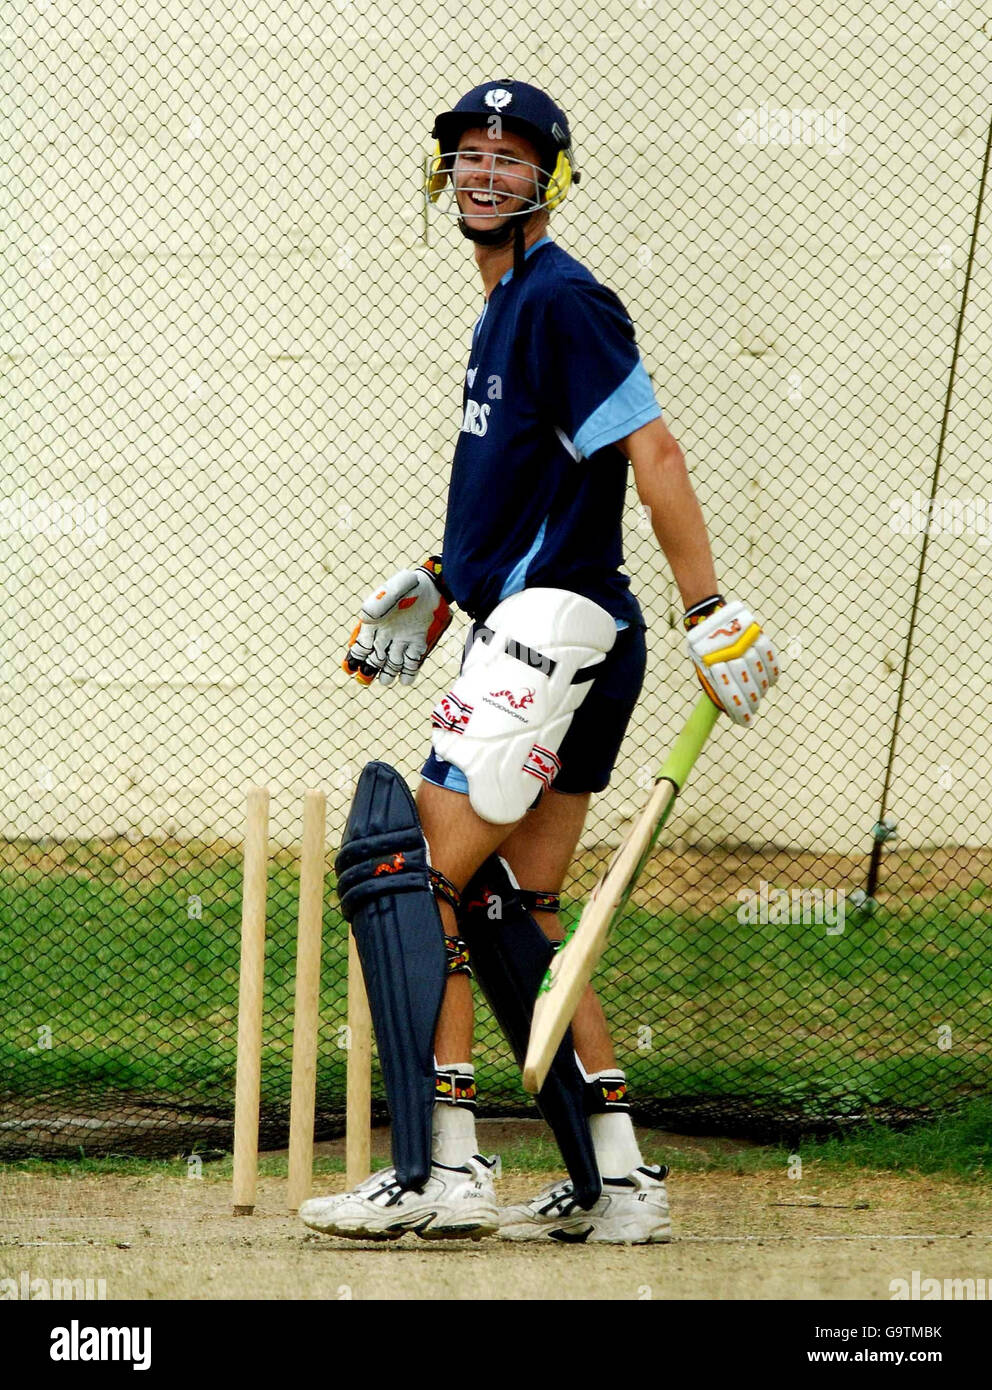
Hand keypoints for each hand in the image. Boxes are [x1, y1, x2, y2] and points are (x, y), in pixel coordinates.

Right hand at [343, 561, 451, 686]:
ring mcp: (403, 640)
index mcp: (375, 625)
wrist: (431, 585)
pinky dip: (408, 671)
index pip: (361, 646)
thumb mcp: (390, 591)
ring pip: (393, 663)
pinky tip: (404, 680)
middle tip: (366, 679)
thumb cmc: (406, 586)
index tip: (351, 668)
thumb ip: (377, 604)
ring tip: (384, 680)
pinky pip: (412, 661)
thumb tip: (365, 618)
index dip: (354, 659)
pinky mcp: (419, 642)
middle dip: (369, 670)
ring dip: (388, 673)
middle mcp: (387, 635)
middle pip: (375, 659)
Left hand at [685, 598, 778, 725]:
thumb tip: (729, 712)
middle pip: (747, 685)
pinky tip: (770, 681)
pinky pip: (769, 655)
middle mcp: (728, 653)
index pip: (730, 694)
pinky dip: (772, 670)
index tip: (745, 723)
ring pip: (759, 671)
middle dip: (752, 702)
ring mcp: (743, 642)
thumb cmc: (704, 648)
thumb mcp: (702, 666)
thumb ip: (715, 686)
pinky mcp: (754, 632)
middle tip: (753, 710)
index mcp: (710, 664)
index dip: (740, 711)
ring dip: (762, 688)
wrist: (707, 615)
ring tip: (760, 695)